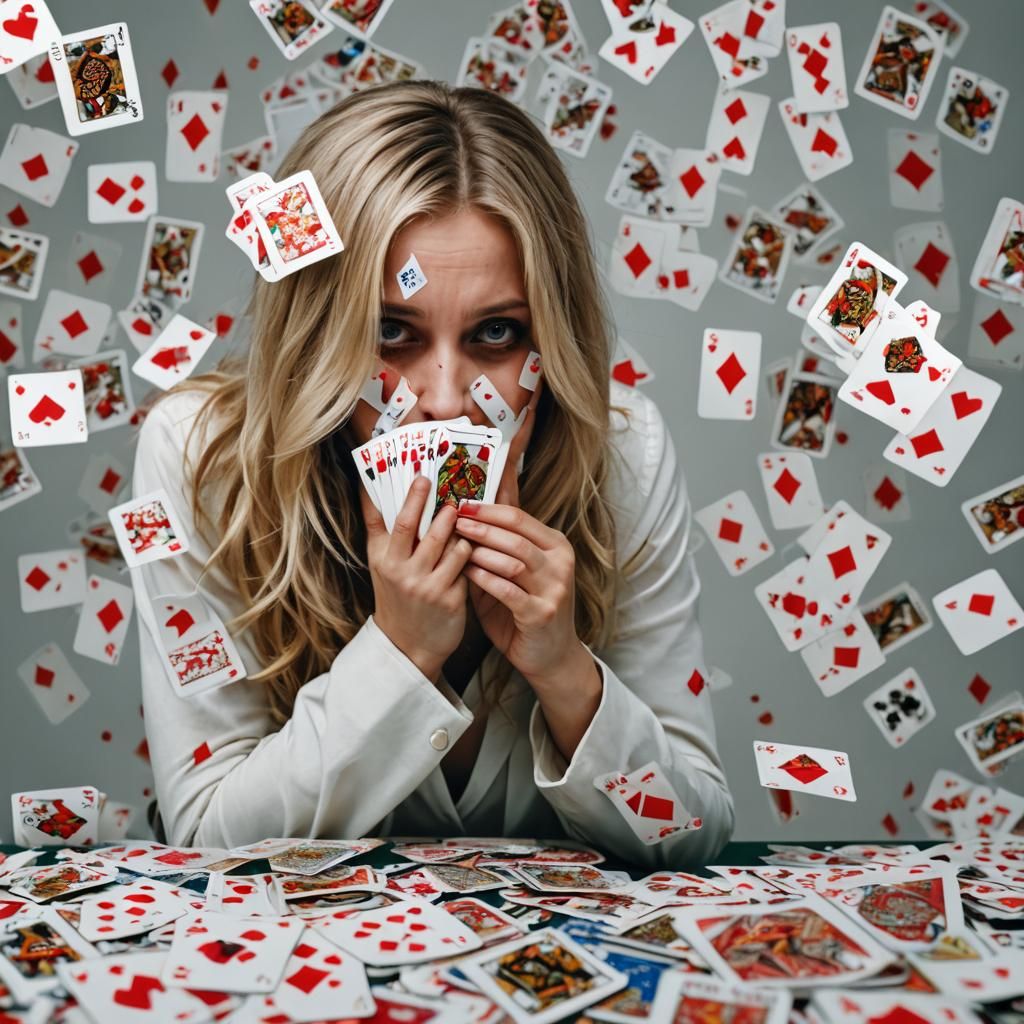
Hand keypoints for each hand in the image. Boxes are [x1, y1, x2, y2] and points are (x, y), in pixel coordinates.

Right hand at [358, 467, 473, 680]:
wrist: (407, 645)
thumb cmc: (397, 596)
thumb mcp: (380, 564)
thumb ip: (377, 528)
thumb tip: (368, 488)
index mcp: (384, 559)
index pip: (396, 522)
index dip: (410, 498)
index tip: (422, 476)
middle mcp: (403, 572)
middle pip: (426, 530)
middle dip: (441, 507)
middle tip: (453, 489)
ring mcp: (427, 586)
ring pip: (452, 545)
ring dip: (461, 529)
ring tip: (465, 517)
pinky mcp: (450, 599)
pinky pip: (467, 565)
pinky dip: (471, 552)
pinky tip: (477, 546)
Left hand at [455, 383, 580, 684]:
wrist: (549, 657)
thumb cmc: (522, 610)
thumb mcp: (509, 571)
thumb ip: (492, 543)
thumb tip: (461, 510)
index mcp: (551, 543)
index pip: (518, 510)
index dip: (489, 495)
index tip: (462, 482)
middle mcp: (558, 558)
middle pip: (515, 529)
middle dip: (480, 519)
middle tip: (449, 512)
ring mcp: (555, 585)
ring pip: (511, 557)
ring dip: (479, 548)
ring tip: (453, 541)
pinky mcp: (543, 612)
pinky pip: (508, 589)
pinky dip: (485, 580)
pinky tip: (466, 575)